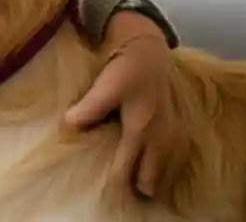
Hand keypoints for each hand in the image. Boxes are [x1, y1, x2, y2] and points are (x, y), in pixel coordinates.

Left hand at [64, 11, 182, 198]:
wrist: (148, 50)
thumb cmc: (126, 68)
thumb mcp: (106, 86)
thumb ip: (89, 107)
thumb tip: (69, 126)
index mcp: (141, 127)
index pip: (128, 162)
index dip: (121, 178)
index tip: (114, 192)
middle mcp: (159, 133)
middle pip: (152, 168)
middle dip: (144, 183)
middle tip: (135, 195)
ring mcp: (171, 128)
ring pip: (166, 162)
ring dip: (157, 175)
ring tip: (148, 189)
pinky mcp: (176, 122)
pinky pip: (175, 151)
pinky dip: (169, 162)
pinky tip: (164, 167)